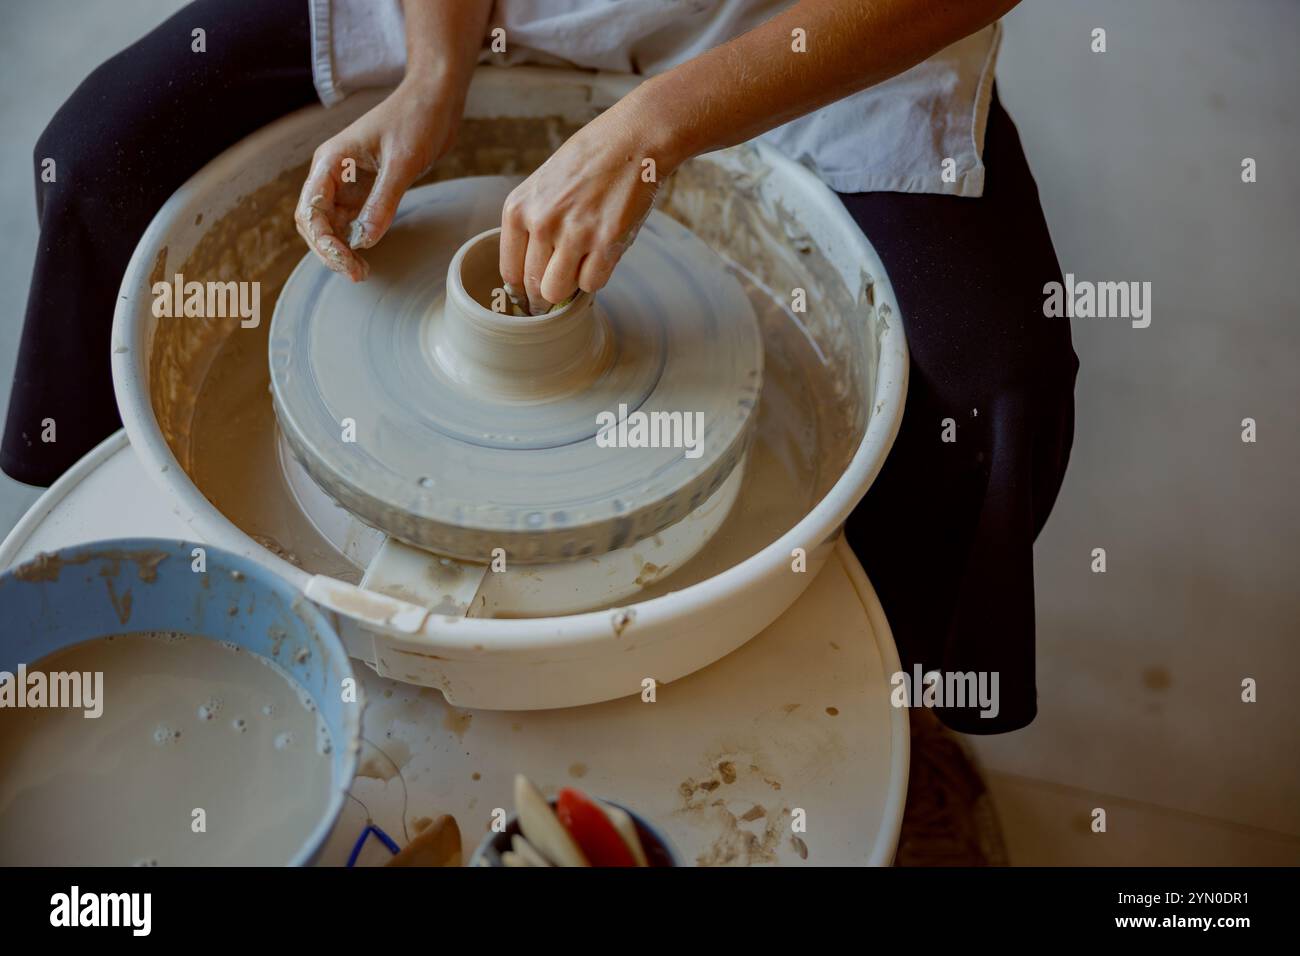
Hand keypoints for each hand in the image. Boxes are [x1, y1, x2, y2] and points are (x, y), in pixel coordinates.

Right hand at [295, 78, 462, 280]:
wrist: (434, 101)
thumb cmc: (415, 119)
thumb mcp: (402, 162)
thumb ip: (383, 201)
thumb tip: (366, 241)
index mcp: (330, 161)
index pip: (311, 209)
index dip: (323, 241)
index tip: (346, 262)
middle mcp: (331, 173)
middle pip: (314, 222)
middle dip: (329, 250)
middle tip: (356, 273)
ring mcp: (346, 183)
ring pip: (330, 225)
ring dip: (340, 249)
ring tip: (361, 271)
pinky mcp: (365, 190)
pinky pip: (350, 221)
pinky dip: (354, 241)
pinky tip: (366, 256)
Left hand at [499, 105, 672, 311]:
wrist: (632, 139)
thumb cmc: (589, 161)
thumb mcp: (543, 186)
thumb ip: (533, 224)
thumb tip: (532, 273)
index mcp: (518, 208)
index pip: (510, 272)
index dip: (523, 290)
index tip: (533, 294)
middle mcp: (541, 222)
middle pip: (534, 287)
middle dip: (546, 296)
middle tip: (560, 290)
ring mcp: (574, 233)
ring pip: (559, 291)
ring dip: (571, 288)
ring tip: (581, 268)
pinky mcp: (606, 241)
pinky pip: (592, 284)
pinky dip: (597, 277)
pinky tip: (602, 255)